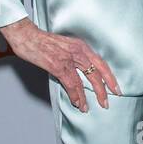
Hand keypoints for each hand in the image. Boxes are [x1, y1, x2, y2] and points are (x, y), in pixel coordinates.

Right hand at [0, 17, 120, 110]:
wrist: (27, 35)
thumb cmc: (43, 41)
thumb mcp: (65, 45)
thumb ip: (74, 56)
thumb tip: (79, 71)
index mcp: (81, 46)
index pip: (101, 63)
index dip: (110, 77)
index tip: (115, 88)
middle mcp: (78, 52)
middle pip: (97, 73)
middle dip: (103, 90)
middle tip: (107, 103)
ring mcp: (69, 59)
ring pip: (83, 82)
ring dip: (86, 97)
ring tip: (87, 108)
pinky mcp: (58, 66)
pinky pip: (71, 84)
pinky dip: (75, 95)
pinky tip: (77, 103)